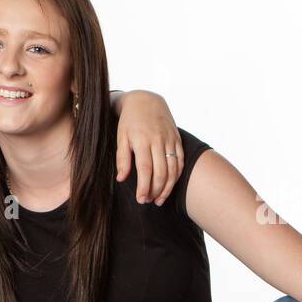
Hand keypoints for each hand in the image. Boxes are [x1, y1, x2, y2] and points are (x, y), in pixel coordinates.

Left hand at [114, 90, 182, 205]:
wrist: (145, 100)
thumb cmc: (129, 121)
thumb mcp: (121, 137)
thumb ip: (122, 159)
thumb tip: (121, 179)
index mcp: (142, 141)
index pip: (146, 170)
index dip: (144, 187)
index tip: (141, 199)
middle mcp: (158, 141)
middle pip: (161, 172)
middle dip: (156, 190)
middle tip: (149, 201)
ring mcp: (169, 140)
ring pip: (173, 169)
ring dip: (167, 187)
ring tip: (159, 199)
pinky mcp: (177, 139)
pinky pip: (180, 160)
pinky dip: (177, 175)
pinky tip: (170, 185)